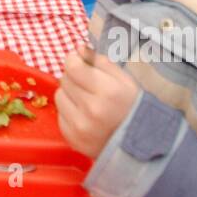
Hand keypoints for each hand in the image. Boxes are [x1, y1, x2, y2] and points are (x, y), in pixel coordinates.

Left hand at [54, 43, 139, 158]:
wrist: (138, 146)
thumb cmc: (132, 108)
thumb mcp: (125, 80)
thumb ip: (101, 61)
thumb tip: (79, 49)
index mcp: (107, 91)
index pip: (73, 67)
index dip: (73, 59)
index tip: (78, 60)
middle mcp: (91, 109)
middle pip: (65, 79)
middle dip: (73, 77)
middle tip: (87, 83)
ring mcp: (80, 126)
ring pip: (59, 96)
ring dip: (69, 93)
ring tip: (85, 99)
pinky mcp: (72, 138)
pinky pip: (60, 115)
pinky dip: (68, 111)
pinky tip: (84, 115)